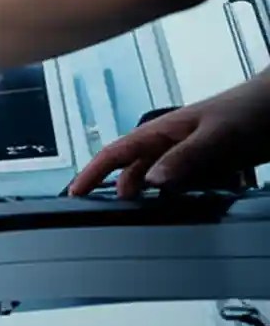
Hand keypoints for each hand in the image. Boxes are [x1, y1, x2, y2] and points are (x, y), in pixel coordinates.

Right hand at [68, 77, 269, 197]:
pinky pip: (186, 184)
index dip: (91, 173)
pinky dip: (187, 195)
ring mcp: (188, 153)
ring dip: (158, 196)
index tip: (74, 193)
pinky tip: (197, 202)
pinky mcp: (208, 163)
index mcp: (162, 132)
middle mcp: (169, 143)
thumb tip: (151, 181)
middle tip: (112, 216)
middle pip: (132, 171)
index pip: (115, 153)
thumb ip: (185, 158)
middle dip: (120, 191)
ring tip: (151, 213)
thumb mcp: (217, 136)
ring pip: (160, 180)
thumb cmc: (251, 110)